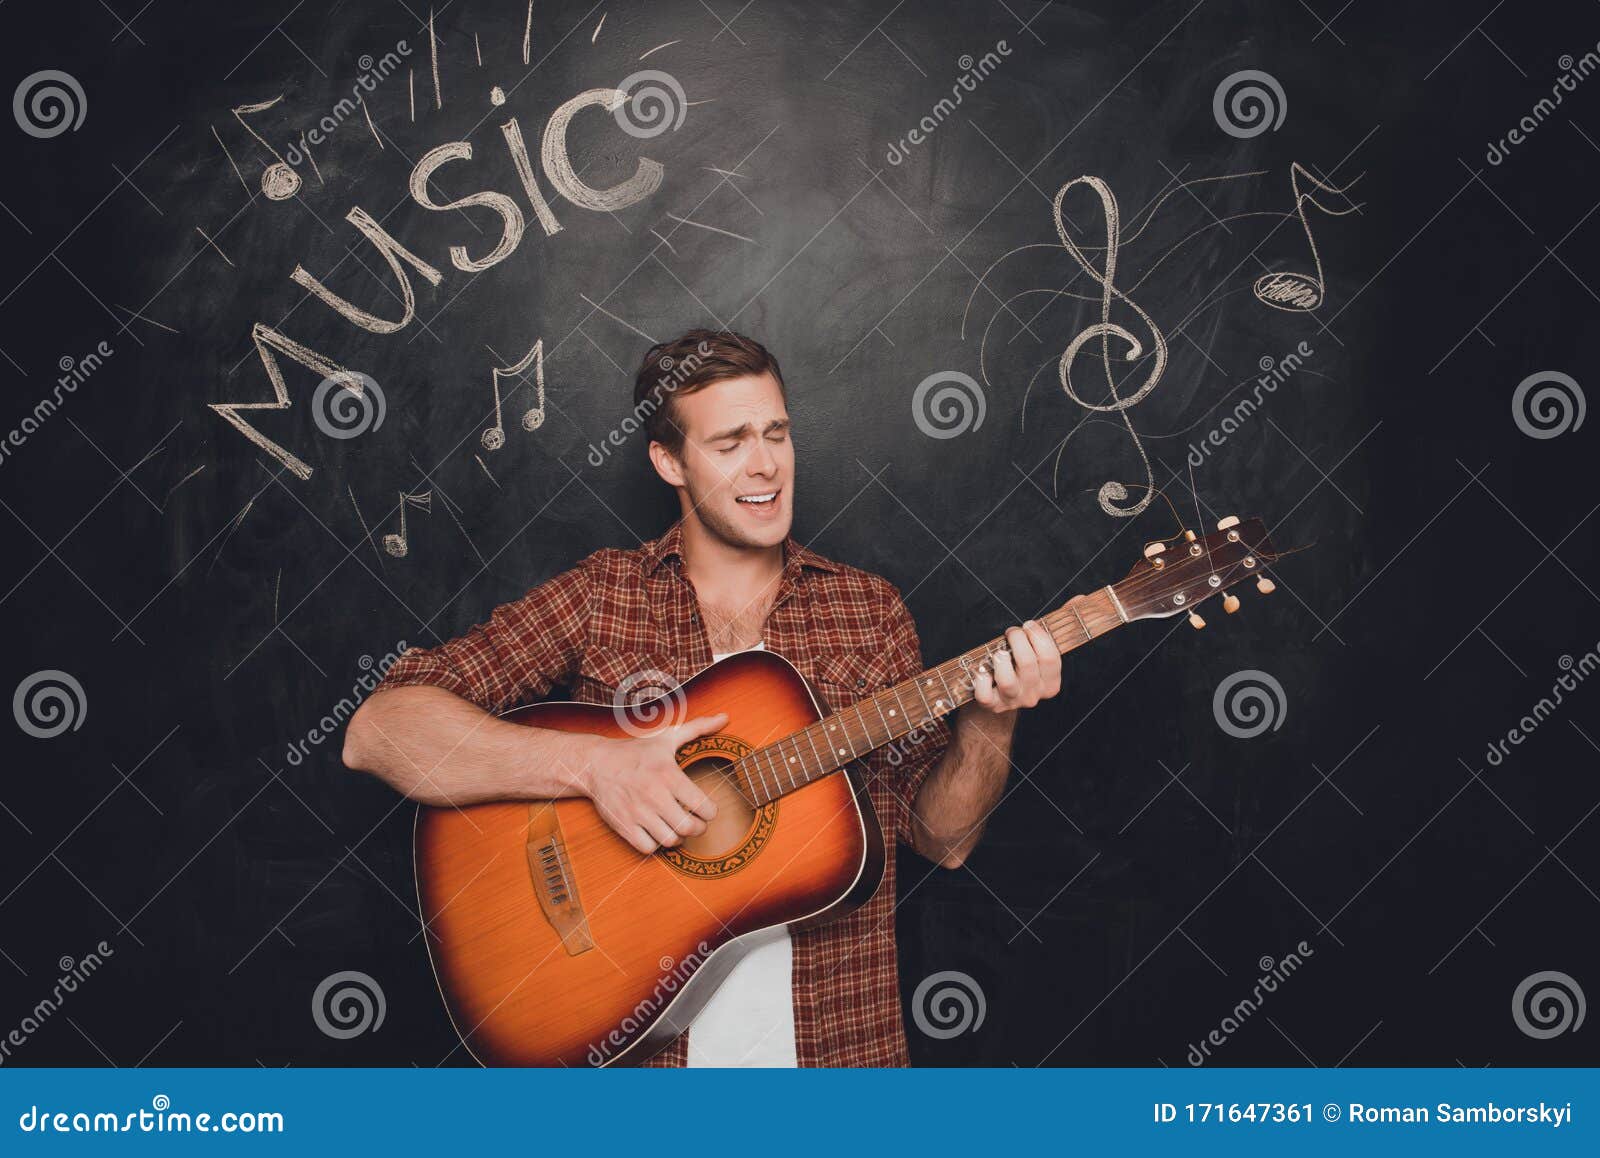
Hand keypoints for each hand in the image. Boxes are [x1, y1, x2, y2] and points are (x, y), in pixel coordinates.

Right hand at [580, 713, 725, 854]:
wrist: (595, 764)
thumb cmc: (635, 752)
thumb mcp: (666, 737)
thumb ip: (698, 728)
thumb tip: (724, 718)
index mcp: (668, 775)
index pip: (704, 807)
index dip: (711, 812)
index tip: (707, 809)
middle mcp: (654, 796)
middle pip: (690, 828)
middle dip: (698, 827)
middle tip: (695, 822)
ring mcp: (638, 813)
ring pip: (670, 841)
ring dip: (678, 837)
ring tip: (677, 827)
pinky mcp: (624, 826)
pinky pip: (648, 848)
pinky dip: (656, 844)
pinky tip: (657, 832)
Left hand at [969, 621, 1061, 716]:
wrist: (1000, 699)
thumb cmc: (1018, 671)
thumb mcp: (1035, 661)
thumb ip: (1038, 645)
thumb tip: (1031, 625)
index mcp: (1049, 683)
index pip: (1050, 658)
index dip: (1038, 635)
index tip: (1028, 625)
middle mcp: (1033, 694)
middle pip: (1028, 664)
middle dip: (1017, 639)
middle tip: (1011, 632)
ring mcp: (1012, 701)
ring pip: (1007, 681)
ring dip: (1000, 659)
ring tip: (998, 651)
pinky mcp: (992, 705)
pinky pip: (985, 695)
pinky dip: (980, 680)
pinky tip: (981, 669)